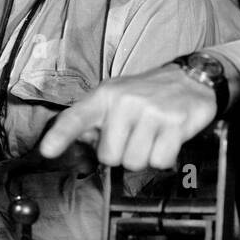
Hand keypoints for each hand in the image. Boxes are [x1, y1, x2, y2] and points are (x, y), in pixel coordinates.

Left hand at [38, 64, 215, 169]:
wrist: (192, 77)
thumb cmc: (149, 94)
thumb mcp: (118, 98)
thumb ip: (95, 121)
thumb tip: (77, 142)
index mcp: (105, 96)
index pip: (77, 117)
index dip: (60, 136)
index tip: (47, 151)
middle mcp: (126, 102)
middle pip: (110, 157)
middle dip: (123, 154)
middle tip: (136, 136)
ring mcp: (151, 112)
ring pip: (135, 162)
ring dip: (145, 156)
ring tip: (153, 136)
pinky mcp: (175, 123)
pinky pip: (160, 160)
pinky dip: (165, 157)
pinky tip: (168, 139)